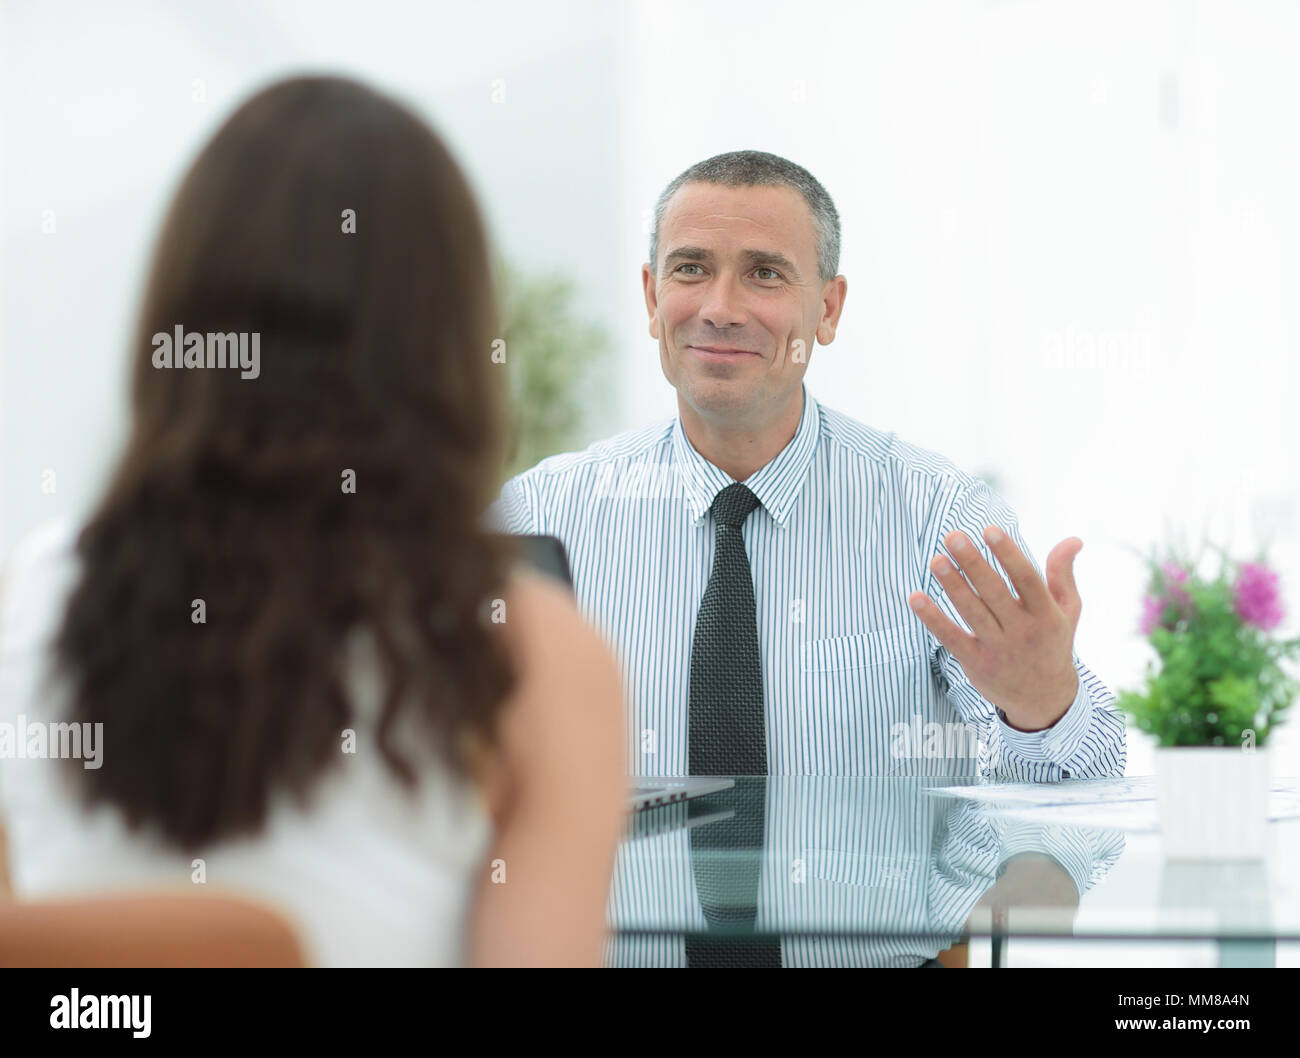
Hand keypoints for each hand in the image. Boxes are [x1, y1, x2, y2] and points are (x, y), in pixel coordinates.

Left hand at [907, 526, 1081, 730]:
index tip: (990, 530)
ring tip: (936, 560)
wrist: (1044, 700)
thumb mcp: (1068, 611)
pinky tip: (916, 597)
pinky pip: (951, 638)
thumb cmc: (1052, 643)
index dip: (1009, 554)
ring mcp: (998, 649)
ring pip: (972, 612)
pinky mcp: (975, 663)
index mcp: (1046, 615)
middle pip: (995, 593)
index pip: (1027, 580)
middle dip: (973, 563)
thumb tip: (1073, 539)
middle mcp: (1023, 632)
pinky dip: (933, 618)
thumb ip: (1062, 574)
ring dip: (952, 585)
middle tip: (952, 536)